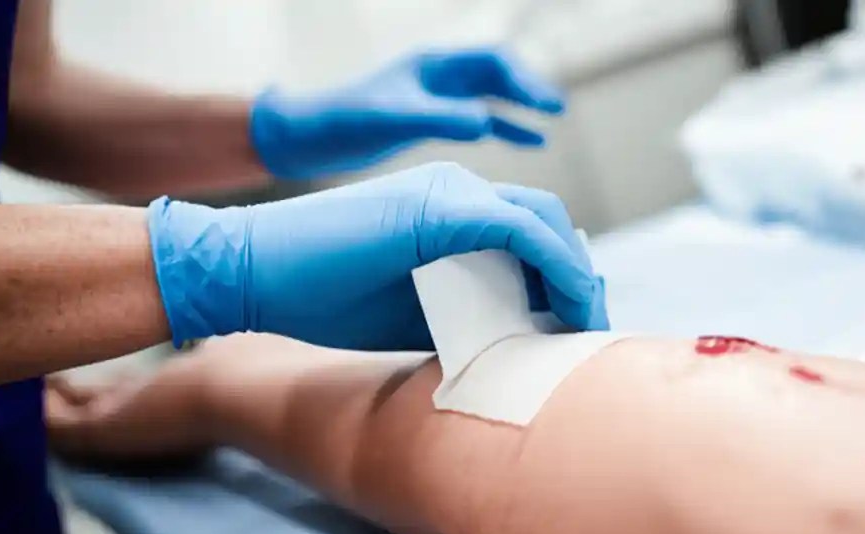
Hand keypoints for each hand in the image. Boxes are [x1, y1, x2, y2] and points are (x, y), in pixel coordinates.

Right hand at [148, 162, 606, 349]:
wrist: (251, 272)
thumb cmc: (323, 297)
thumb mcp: (415, 310)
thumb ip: (468, 311)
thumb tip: (523, 343)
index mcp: (449, 210)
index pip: (528, 233)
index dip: (563, 276)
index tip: (579, 326)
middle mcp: (456, 189)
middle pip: (545, 222)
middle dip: (579, 275)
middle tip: (593, 328)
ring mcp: (448, 191)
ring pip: (542, 222)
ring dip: (575, 274)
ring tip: (588, 325)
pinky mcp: (439, 206)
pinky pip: (521, 231)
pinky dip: (556, 267)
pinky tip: (570, 306)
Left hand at [251, 48, 565, 178]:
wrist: (308, 138)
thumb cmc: (343, 123)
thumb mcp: (393, 120)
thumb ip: (440, 118)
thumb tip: (486, 122)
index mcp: (432, 66)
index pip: (490, 61)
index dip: (522, 79)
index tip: (545, 105)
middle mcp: (439, 76)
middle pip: (497, 72)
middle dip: (528, 86)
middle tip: (556, 109)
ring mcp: (438, 97)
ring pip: (492, 94)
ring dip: (521, 104)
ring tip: (553, 118)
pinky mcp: (434, 120)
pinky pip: (482, 118)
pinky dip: (508, 128)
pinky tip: (533, 142)